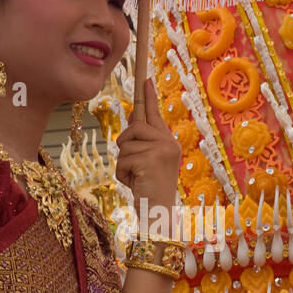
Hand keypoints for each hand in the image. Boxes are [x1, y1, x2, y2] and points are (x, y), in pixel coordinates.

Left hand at [115, 77, 180, 213]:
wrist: (159, 214)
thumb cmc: (149, 189)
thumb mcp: (146, 161)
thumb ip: (141, 141)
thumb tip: (132, 116)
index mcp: (169, 142)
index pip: (155, 114)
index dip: (148, 96)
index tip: (145, 78)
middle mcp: (169, 143)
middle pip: (134, 127)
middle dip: (125, 145)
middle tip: (133, 166)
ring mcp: (162, 151)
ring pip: (125, 145)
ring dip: (123, 164)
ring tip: (137, 178)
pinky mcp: (150, 160)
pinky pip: (122, 160)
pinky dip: (122, 175)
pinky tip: (135, 184)